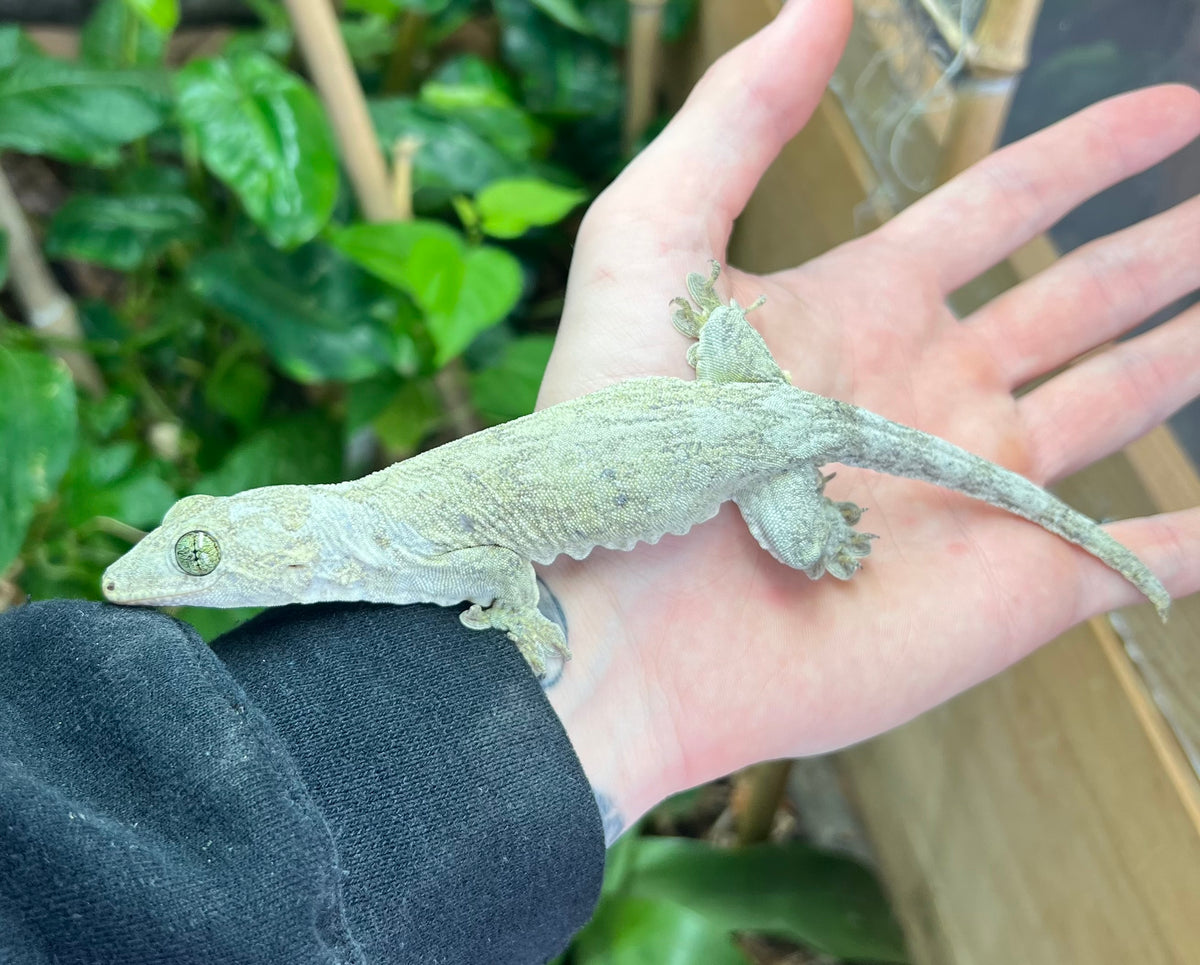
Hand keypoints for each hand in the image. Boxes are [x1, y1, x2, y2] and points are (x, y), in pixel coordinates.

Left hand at [536, 0, 1199, 837]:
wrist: (618, 629)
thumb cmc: (620, 446)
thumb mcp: (652, 251)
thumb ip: (736, 123)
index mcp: (865, 308)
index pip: (1004, 210)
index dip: (1087, 155)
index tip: (1173, 106)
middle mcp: (932, 392)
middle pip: (1078, 300)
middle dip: (1163, 250)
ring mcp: (976, 493)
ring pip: (1120, 405)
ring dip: (1189, 354)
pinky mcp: (1010, 592)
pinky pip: (1136, 555)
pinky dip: (1192, 536)